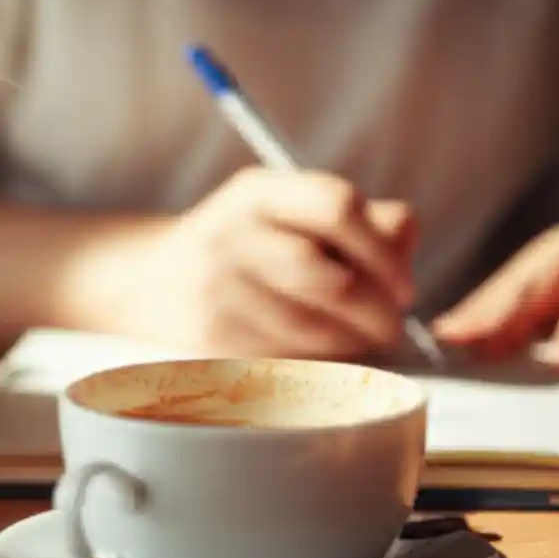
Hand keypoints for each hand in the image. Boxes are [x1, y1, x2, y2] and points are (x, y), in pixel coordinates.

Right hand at [124, 168, 416, 359]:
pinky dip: (315, 365)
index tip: (404, 287)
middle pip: (332, 280)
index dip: (384, 252)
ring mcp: (215, 290)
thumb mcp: (292, 211)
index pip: (337, 206)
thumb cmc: (248, 246)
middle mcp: (230, 235)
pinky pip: (285, 360)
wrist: (154, 282)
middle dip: (377, 313)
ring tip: (357, 341)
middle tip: (390, 327)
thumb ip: (363, 219)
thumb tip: (404, 242)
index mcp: (258, 192)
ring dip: (352, 345)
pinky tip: (317, 356)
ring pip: (313, 330)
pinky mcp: (208, 339)